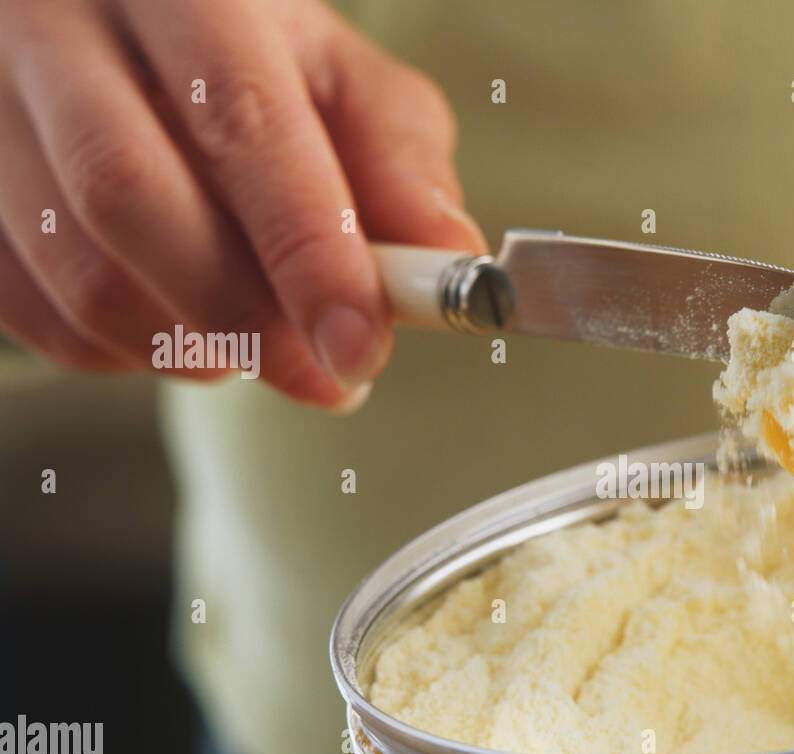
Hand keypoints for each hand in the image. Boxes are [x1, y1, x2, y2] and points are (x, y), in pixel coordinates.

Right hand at [0, 0, 484, 406]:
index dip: (305, 249)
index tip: (357, 344)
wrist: (126, 35)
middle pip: (127, 192)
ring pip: (73, 267)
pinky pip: (32, 310)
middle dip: (242, 315)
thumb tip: (447, 257)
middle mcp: (60, 26)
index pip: (240, 119)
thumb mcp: (342, 85)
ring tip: (260, 350)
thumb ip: (398, 166)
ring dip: (188, 347)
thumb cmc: (249, 63)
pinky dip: (126, 355)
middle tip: (321, 373)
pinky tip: (184, 333)